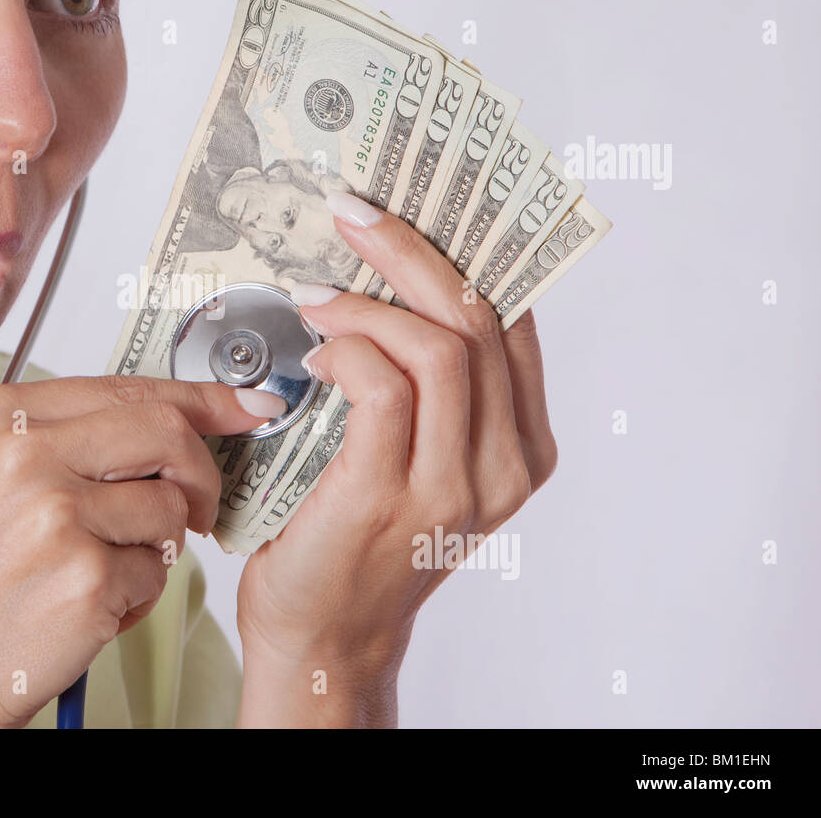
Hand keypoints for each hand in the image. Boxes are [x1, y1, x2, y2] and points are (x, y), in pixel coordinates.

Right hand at [0, 373, 284, 727]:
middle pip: (167, 432)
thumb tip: (163, 419)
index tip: (244, 405)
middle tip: (194, 508)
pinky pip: (156, 574)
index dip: (202, 398)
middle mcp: (23, 453)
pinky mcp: (83, 578)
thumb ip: (64, 440)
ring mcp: (54, 514)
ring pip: (168, 510)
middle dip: (199, 474)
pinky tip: (81, 611)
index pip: (129, 386)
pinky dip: (135, 599)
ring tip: (93, 574)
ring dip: (151, 550)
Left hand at [236, 192, 557, 726]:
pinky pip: (384, 387)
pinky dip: (348, 349)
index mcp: (523, 446)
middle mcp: (505, 465)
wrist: (326, 633)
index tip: (412, 206)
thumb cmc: (359, 533)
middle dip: (412, 249)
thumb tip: (392, 279)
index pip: (511, 319)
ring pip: (439, 346)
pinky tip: (317, 350)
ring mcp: (454, 485)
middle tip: (354, 212)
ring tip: (317, 295)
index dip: (466, 250)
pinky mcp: (392, 495)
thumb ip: (427, 386)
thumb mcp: (417, 455)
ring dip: (369, 300)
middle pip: (478, 317)